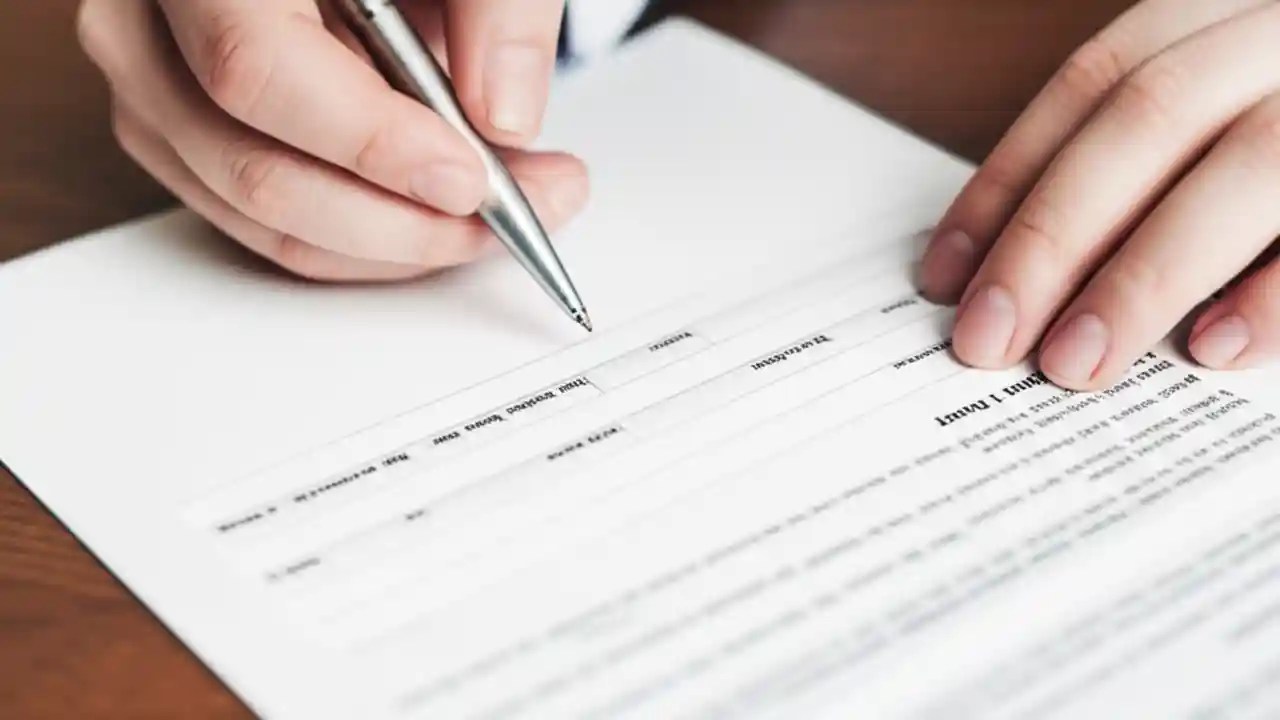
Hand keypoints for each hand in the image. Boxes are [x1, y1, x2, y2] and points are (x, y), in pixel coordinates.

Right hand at [77, 0, 588, 280]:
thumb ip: (494, 9)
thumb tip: (504, 120)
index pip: (258, 67)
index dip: (371, 143)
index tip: (468, 178)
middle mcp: (147, 26)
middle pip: (257, 169)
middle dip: (404, 221)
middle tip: (516, 209)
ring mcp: (153, 90)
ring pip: (264, 218)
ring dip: (394, 243)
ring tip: (501, 206)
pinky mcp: (180, 138)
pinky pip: (265, 225)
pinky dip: (362, 239)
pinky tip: (437, 211)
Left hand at [920, 0, 1279, 389]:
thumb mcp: (1218, 114)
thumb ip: (1138, 169)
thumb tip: (1006, 275)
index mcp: (1223, 15)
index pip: (1092, 87)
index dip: (1008, 180)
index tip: (945, 277)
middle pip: (1150, 116)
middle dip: (1054, 236)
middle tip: (989, 341)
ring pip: (1251, 165)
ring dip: (1149, 274)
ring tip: (1077, 363)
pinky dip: (1279, 293)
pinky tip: (1213, 351)